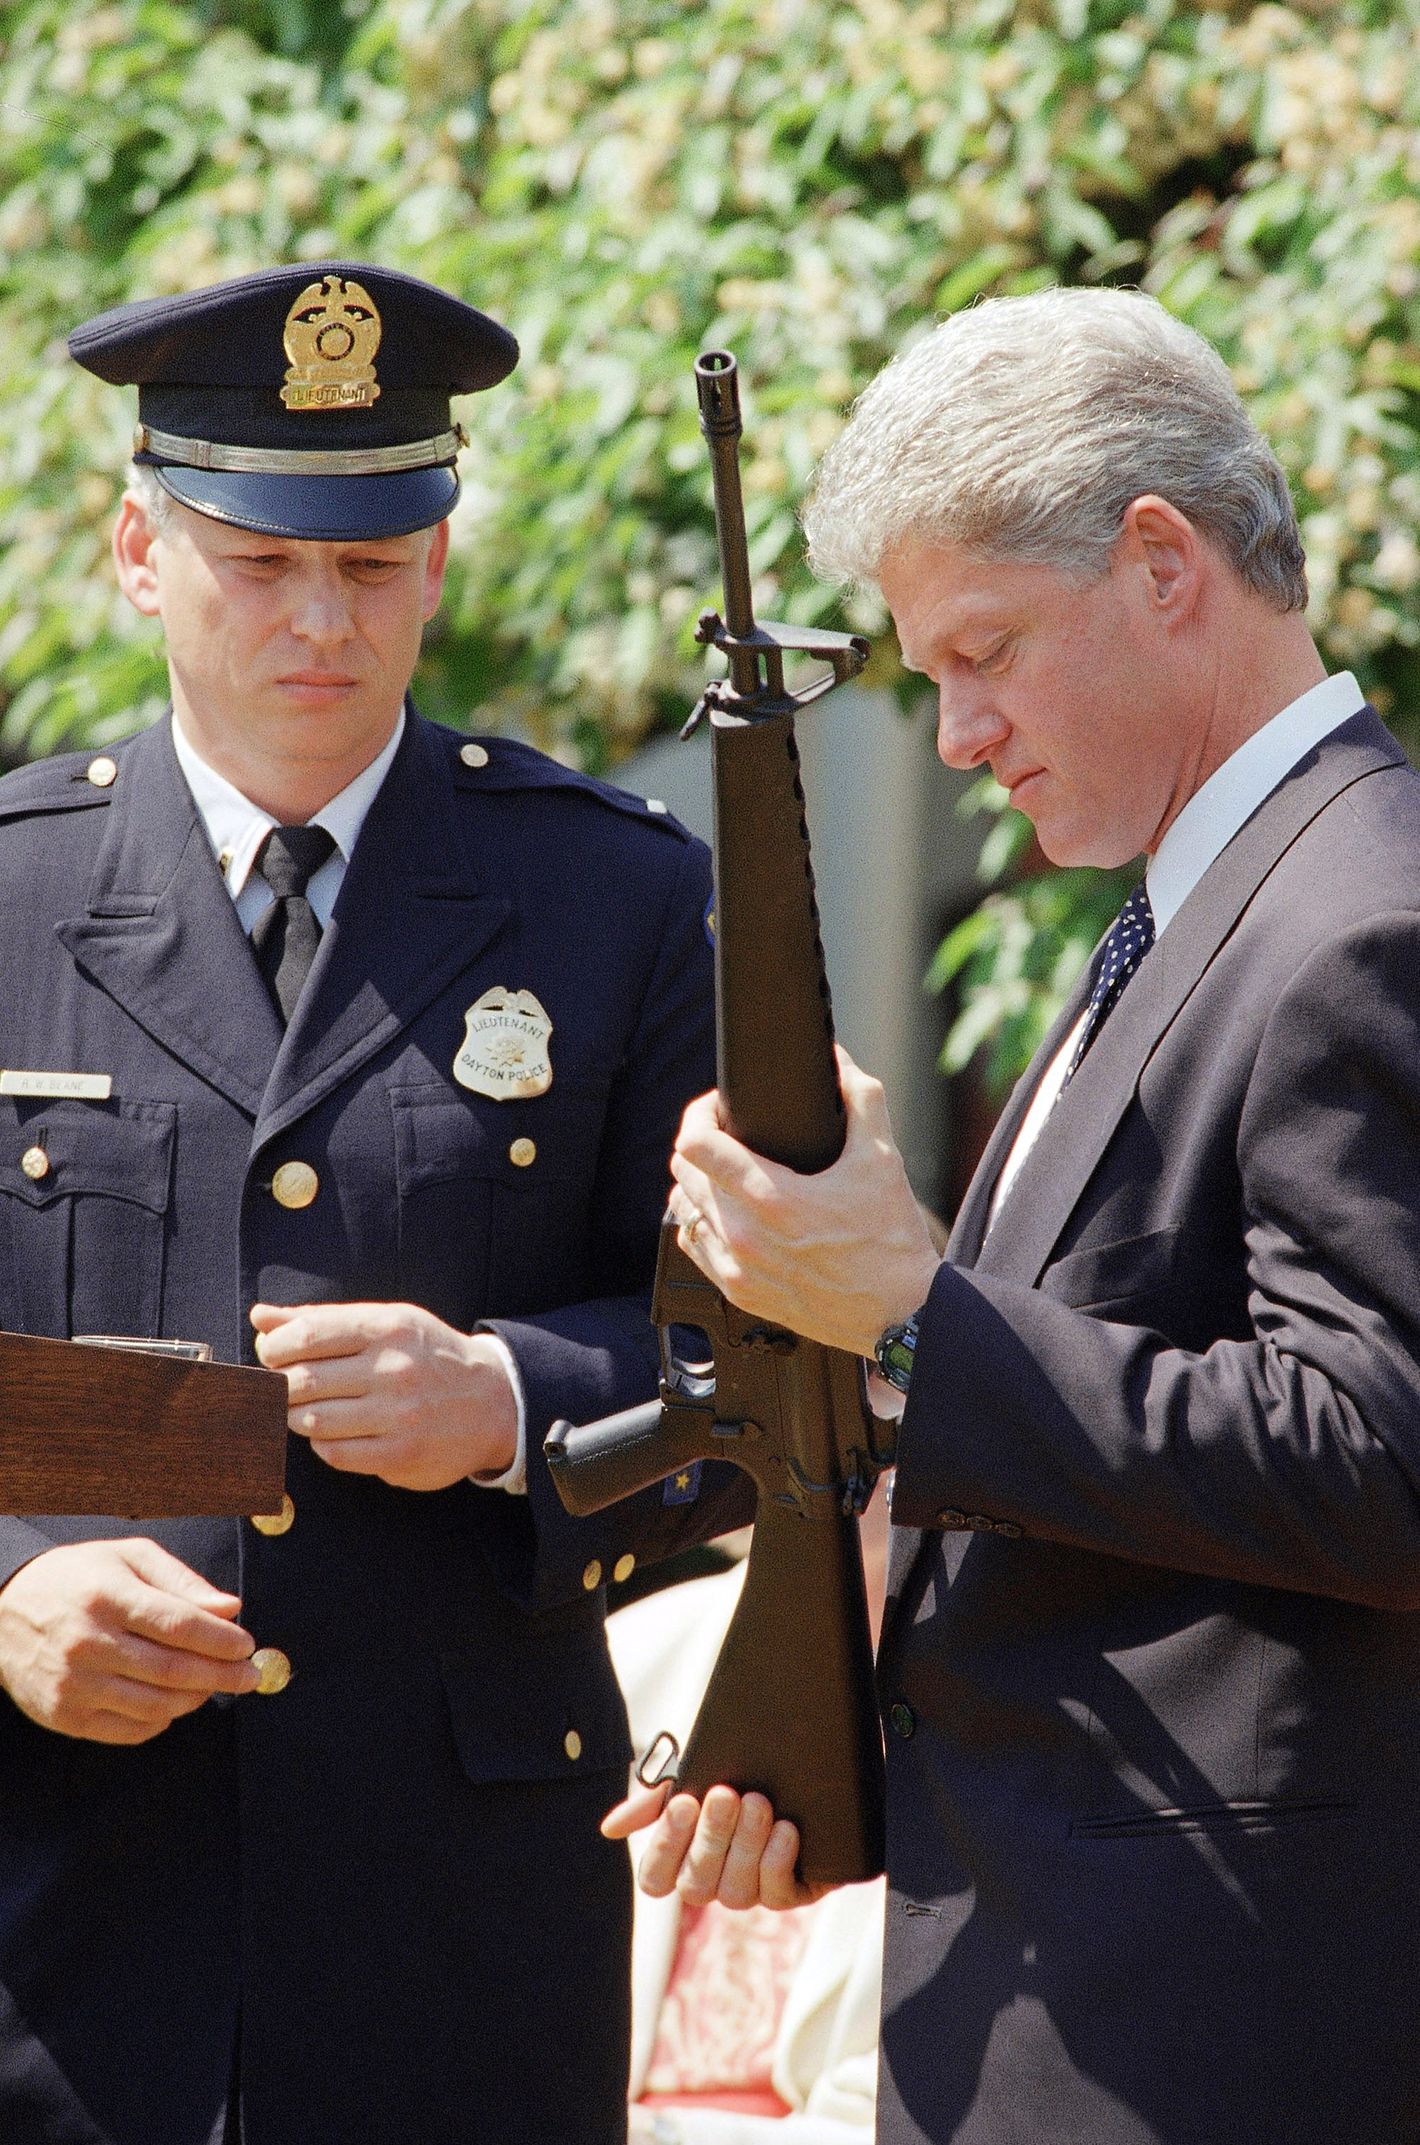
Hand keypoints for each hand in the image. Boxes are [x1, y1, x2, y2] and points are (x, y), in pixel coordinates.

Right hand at [0, 1540, 257, 1743]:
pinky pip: (128, 1731)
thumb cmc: (77, 1578)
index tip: (247, 1644)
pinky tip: (174, 1704)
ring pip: (155, 1705)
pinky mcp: (62, 1715)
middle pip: (173, 1669)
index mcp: (108, 1596)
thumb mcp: (127, 1557)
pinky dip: (161, 1721)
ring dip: (196, 1700)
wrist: (0, 1609)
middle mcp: (88, 1642)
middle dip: (222, 1675)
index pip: (180, 1625)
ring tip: (213, 1687)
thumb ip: (181, 1581)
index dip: (222, 1640)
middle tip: (249, 1675)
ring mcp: (73, 1684)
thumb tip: (230, 1609)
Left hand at [251, 1300, 518, 1490]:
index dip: (274, 1347)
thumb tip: (260, 1317)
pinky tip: (332, 1431)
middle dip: (280, 1384)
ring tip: (306, 1408)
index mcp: (387, 1328)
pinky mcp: (399, 1455)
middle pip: (302, 1381)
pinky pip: (335, 1453)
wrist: (493, 1400)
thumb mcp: (385, 1322)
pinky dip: (321, 1443)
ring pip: (312, 1420)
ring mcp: (397, 1415)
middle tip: (283, 1384)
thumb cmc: (426, 1354)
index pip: (307, 1335)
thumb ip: (321, 1319)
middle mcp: (393, 1370)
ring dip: (297, 1416)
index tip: (272, 1353)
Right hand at [601, 1780, 827, 1910]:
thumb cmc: (741, 1770)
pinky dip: (778, 1861)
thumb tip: (609, 1830)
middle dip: (711, 1838)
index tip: (682, 1803)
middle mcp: (714, 1881)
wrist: (806, 1762)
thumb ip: (654, 1802)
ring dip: (745, 1846)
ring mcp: (752, 1890)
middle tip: (725, 1794)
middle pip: (695, 1885)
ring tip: (758, 1803)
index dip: (665, 1847)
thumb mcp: (696, 1777)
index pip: (655, 1878)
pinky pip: (776, 1894)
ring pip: (735, 1893)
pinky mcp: (791, 1892)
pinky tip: (785, 1829)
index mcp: (684, 1858)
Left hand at [669, 1047, 940, 1358]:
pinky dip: (702, 1222)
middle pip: (682, 1171)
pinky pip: (693, 1244)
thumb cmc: (891, 1240)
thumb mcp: (882, 1158)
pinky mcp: (739, 1292)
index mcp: (773, 1198)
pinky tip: (727, 1213)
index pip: (695, 1144)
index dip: (701, 1112)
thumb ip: (860, 1097)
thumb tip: (839, 1059)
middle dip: (701, 1142)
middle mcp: (744, 1236)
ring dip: (699, 1183)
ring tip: (727, 1173)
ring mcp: (737, 1268)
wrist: (900, 1314)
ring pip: (683, 1207)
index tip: (720, 1107)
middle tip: (728, 1134)